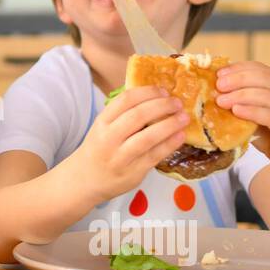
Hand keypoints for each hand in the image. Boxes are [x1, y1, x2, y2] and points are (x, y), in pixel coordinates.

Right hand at [73, 86, 188, 202]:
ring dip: (170, 124)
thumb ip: (122, 114)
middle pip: (138, 115)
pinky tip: (180, 136)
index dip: (148, 92)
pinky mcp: (133, 172)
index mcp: (102, 122)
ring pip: (148, 137)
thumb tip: (155, 98)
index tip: (163, 90)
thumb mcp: (103, 127)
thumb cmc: (99, 149)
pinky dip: (170, 144)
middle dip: (162, 106)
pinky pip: (155, 155)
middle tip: (177, 102)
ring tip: (183, 117)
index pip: (125, 100)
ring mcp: (121, 157)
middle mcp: (109, 138)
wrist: (86, 179)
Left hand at [214, 61, 269, 178]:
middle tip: (218, 85)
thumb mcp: (255, 114)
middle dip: (238, 79)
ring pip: (266, 95)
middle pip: (263, 78)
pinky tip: (236, 111)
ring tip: (221, 101)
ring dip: (240, 95)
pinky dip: (251, 111)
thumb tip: (213, 92)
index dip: (238, 68)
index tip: (218, 73)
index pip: (260, 68)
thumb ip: (242, 102)